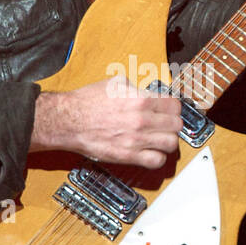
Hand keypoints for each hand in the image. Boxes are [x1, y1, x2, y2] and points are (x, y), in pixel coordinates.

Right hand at [30, 75, 182, 168]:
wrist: (68, 120)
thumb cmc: (86, 102)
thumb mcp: (115, 83)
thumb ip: (135, 87)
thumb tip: (146, 92)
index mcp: (140, 99)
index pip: (174, 105)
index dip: (174, 108)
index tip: (170, 110)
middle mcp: (141, 120)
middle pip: (177, 125)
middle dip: (173, 124)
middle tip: (167, 125)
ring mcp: (136, 139)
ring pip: (171, 144)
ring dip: (168, 141)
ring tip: (161, 139)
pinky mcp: (128, 155)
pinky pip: (156, 161)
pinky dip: (158, 157)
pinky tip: (151, 152)